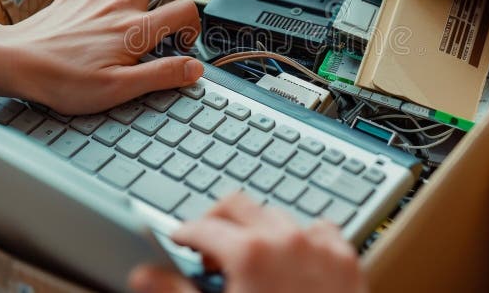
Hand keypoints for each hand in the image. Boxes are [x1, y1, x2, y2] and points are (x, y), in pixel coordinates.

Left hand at [5, 0, 202, 113]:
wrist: (14, 61)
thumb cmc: (61, 80)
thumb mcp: (118, 89)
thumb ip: (161, 75)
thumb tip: (193, 68)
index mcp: (134, 28)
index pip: (184, 9)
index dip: (194, 25)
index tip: (184, 43)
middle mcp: (117, 5)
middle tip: (172, 4)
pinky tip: (100, 2)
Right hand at [128, 193, 367, 292]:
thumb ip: (174, 291)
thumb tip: (143, 275)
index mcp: (249, 253)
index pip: (202, 226)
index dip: (184, 234)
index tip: (180, 242)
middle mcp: (286, 240)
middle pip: (239, 204)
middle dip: (217, 221)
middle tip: (207, 248)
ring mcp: (319, 247)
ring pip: (278, 215)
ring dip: (257, 229)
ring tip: (246, 258)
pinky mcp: (345, 259)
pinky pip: (320, 229)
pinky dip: (302, 238)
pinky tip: (292, 259)